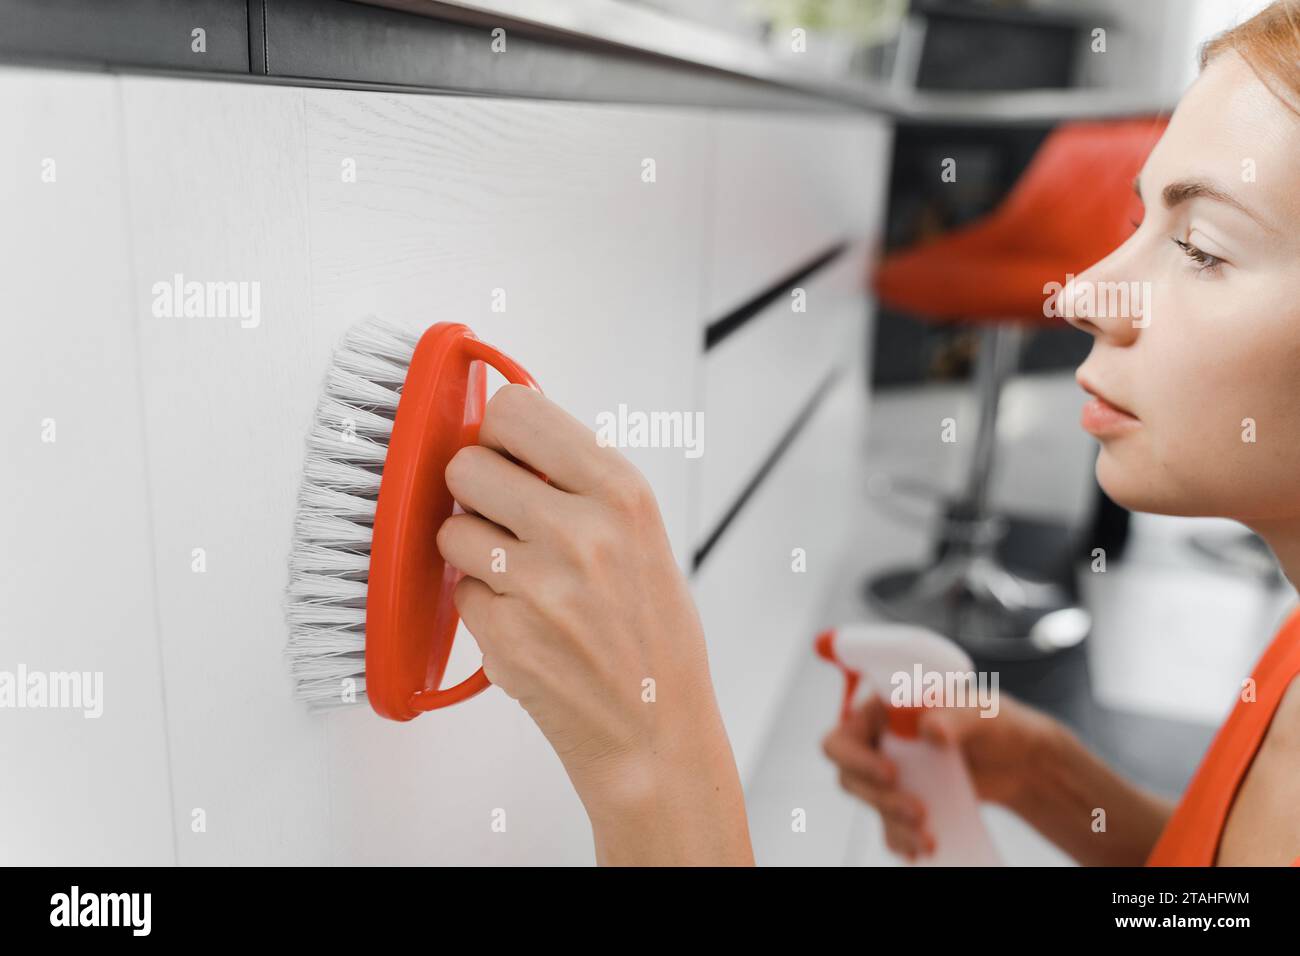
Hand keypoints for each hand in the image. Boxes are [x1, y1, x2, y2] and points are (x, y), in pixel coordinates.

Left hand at [437, 384, 750, 863]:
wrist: (655, 730)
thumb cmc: (652, 633)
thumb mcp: (639, 533)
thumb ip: (576, 482)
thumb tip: (503, 438)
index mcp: (621, 492)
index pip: (516, 409)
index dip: (498, 431)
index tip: (503, 451)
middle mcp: (581, 531)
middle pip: (466, 465)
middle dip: (476, 491)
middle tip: (503, 519)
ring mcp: (539, 585)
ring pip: (451, 530)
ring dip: (472, 551)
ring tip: (519, 577)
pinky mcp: (504, 635)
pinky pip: (458, 591)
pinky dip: (481, 605)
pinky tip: (523, 621)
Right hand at [822, 693, 1052, 859]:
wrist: (1020, 764)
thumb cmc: (997, 724)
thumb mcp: (983, 713)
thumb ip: (957, 715)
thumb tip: (929, 728)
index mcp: (884, 711)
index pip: (845, 734)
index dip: (857, 758)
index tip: (892, 774)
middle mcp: (879, 743)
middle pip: (850, 776)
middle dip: (879, 799)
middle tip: (919, 813)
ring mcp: (890, 776)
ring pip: (870, 805)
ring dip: (894, 824)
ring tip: (929, 839)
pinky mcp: (904, 803)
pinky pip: (889, 826)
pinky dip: (903, 840)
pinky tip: (923, 849)